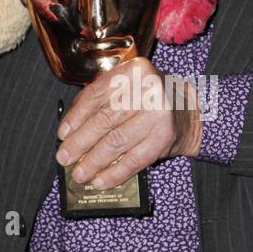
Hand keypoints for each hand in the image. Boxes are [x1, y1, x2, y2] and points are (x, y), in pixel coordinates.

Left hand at [55, 57, 202, 188]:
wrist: (190, 111)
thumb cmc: (150, 99)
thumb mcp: (128, 87)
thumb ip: (101, 100)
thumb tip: (69, 131)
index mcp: (134, 71)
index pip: (96, 93)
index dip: (76, 116)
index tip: (62, 134)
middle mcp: (148, 89)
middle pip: (105, 119)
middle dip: (80, 142)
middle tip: (64, 158)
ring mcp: (158, 114)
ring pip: (117, 142)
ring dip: (94, 161)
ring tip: (79, 173)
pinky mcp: (165, 137)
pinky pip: (134, 159)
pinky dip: (115, 173)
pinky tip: (101, 181)